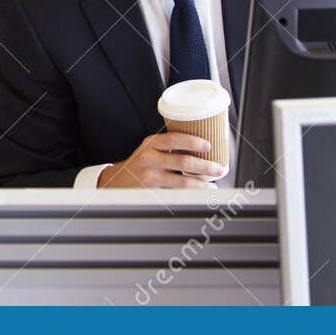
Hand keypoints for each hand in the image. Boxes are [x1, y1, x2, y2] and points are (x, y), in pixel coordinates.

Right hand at [96, 133, 226, 188]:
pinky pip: (176, 194)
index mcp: (150, 144)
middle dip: (205, 166)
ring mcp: (150, 177)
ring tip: (211, 185)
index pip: (174, 139)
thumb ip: (168, 147)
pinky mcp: (152, 192)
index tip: (208, 145)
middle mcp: (149, 159)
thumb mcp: (149, 149)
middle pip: (183, 161)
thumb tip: (201, 149)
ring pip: (183, 182)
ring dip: (202, 184)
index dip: (193, 142)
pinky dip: (191, 195)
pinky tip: (198, 194)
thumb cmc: (139, 164)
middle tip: (218, 168)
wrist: (117, 182)